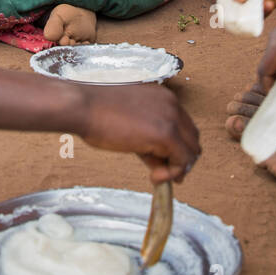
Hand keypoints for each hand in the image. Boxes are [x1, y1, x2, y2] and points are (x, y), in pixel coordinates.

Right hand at [78, 83, 200, 184]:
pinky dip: (173, 173)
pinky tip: (155, 177)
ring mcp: (171, 118)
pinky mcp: (166, 134)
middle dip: (180, 158)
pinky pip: (183, 161)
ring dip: (177, 167)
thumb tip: (160, 164)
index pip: (183, 125)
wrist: (82, 106)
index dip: (176, 147)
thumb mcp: (129, 123)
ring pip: (192, 151)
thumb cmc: (95, 112)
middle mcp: (172, 104)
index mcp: (162, 97)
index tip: (161, 160)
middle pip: (192, 138)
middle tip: (162, 172)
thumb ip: (148, 140)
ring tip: (156, 175)